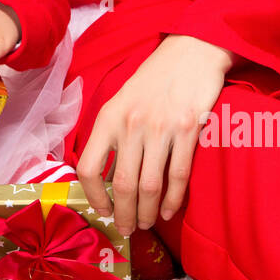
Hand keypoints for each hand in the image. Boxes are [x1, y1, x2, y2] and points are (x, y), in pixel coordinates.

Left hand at [76, 35, 234, 235]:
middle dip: (124, 214)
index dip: (93, 196)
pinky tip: (167, 210)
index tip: (102, 211)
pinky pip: (177, 175)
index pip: (88, 167)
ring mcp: (160, 127)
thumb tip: (103, 176)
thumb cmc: (154, 79)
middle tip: (128, 229)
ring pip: (149, 185)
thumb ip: (112, 133)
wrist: (191, 51)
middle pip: (122, 184)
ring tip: (146, 223)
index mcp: (108, 117)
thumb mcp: (121, 100)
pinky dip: (172, 199)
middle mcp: (130, 124)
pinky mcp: (187, 129)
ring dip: (147, 212)